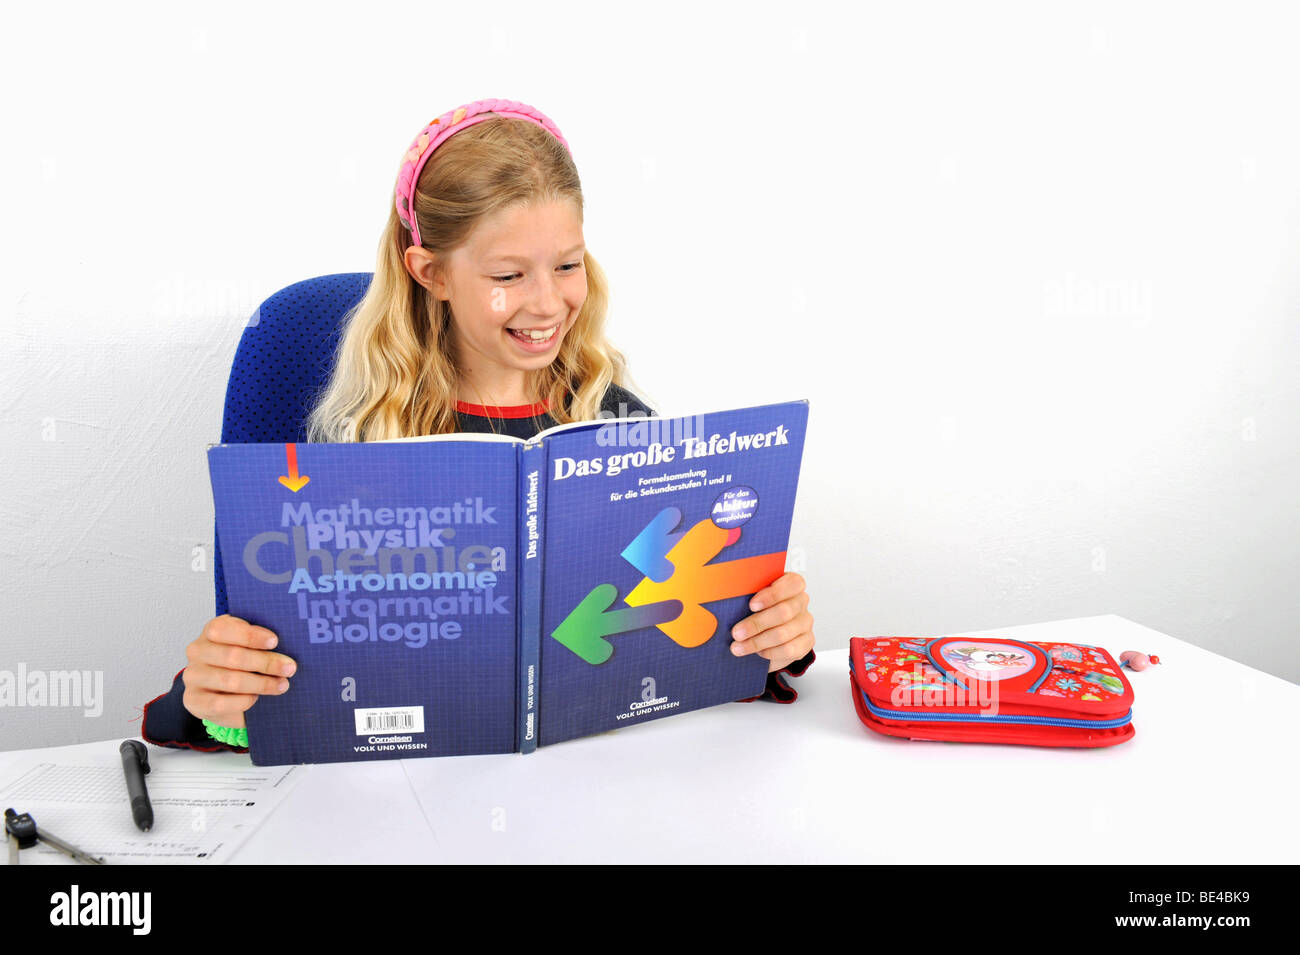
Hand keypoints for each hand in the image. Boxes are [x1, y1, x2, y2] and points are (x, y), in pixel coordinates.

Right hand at [181, 615, 296, 728]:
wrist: (223, 691)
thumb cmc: (242, 662)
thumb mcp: (250, 645)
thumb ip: (262, 641)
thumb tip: (290, 642)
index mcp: (212, 631)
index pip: (223, 629)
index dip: (250, 636)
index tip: (274, 641)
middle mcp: (198, 651)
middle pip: (232, 656)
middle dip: (265, 662)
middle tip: (289, 668)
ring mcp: (193, 676)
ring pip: (229, 680)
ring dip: (260, 684)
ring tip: (282, 685)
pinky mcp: (194, 700)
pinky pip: (220, 703)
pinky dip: (243, 701)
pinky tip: (257, 698)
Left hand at [729, 572, 814, 672]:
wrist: (766, 633)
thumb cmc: (757, 609)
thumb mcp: (750, 597)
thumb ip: (746, 593)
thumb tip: (727, 596)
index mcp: (791, 584)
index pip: (792, 584)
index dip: (772, 595)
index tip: (751, 605)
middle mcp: (801, 601)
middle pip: (784, 612)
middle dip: (756, 624)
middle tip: (737, 632)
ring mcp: (805, 622)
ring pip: (783, 633)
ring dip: (757, 642)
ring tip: (739, 646)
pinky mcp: (806, 642)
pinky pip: (789, 649)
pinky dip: (770, 652)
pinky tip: (758, 652)